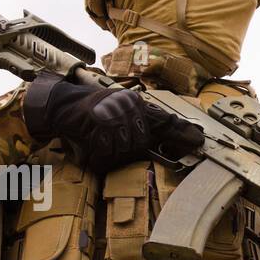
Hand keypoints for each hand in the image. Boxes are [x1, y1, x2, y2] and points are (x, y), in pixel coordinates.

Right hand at [23, 72, 202, 171]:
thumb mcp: (116, 116)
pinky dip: (96, 156)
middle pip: (141, 144)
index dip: (182, 132)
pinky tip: (88, 148)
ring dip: (109, 154)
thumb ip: (137, 127)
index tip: (199, 140)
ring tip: (96, 145)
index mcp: (136, 103)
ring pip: (124, 149)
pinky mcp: (98, 121)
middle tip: (106, 145)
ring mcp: (114, 111)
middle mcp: (129, 105)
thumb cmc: (89, 114)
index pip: (164, 119)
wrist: (60, 105)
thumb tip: (156, 144)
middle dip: (124, 151)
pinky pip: (106, 151)